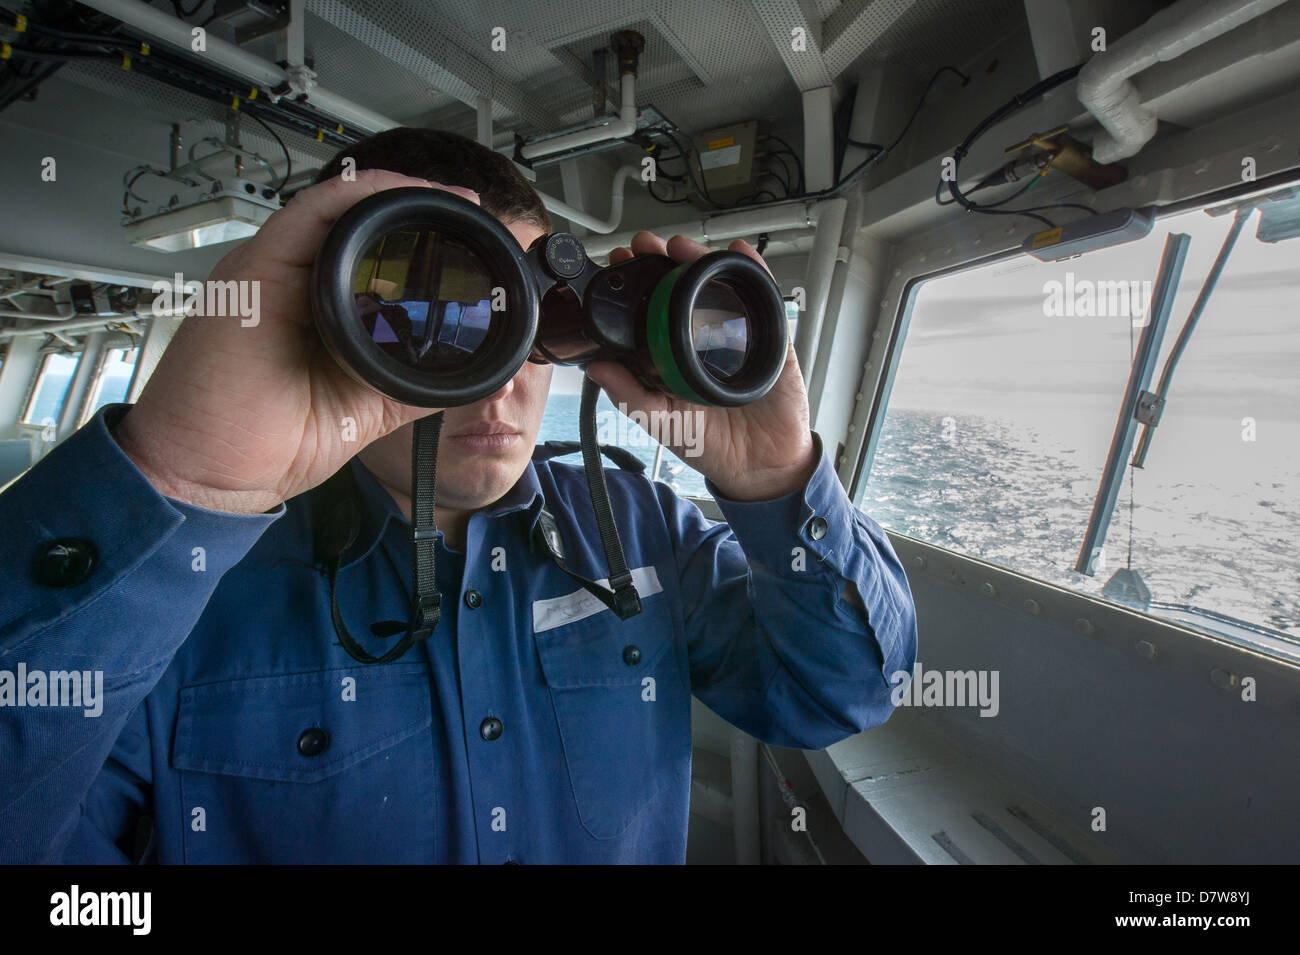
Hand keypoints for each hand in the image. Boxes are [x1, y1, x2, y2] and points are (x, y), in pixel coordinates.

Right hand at [113, 171, 476, 513]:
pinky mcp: (254, 270)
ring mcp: (270, 271)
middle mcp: (290, 281)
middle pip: (357, 223)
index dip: (420, 237)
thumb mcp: (364, 409)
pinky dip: (358, 197)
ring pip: (337, 208)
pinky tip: (401, 194)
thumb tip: (467, 375)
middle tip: (471, 206)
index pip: (370, 254)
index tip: (473, 237)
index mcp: (314, 308)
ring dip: (398, 194)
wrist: (209, 473)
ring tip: (449, 198)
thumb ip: (408, 383)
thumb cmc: (264, 445)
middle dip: (418, 206)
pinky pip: (310, 213)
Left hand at [585, 231, 816, 501]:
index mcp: (670, 353)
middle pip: (682, 285)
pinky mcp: (769, 336)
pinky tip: (738, 254)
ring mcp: (736, 333)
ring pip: (717, 284)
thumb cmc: (710, 444)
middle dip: (662, 259)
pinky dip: (753, 270)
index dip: (635, 283)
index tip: (618, 263)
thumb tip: (595, 367)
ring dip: (699, 258)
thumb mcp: (661, 422)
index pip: (651, 307)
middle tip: (644, 246)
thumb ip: (629, 396)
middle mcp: (701, 337)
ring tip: (681, 246)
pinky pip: (762, 297)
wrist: (760, 465)